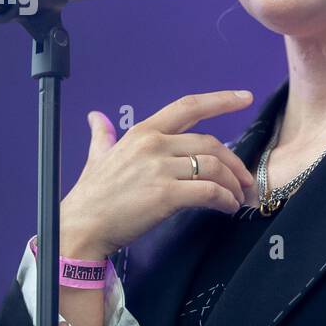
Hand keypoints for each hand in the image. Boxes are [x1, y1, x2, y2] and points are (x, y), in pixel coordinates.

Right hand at [61, 90, 259, 257]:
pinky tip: (227, 207)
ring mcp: (161, 169)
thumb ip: (102, 136)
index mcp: (143, 133)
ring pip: (214, 168)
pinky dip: (225, 199)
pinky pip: (209, 192)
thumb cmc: (91, 195)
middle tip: (244, 178)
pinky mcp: (167, 195)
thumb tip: (95, 117)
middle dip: (233, 161)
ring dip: (232, 184)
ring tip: (236, 196)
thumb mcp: (97, 157)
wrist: (81, 227)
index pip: (188, 107)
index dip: (220, 100)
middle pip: (210, 143)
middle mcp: (154, 145)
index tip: (244, 97)